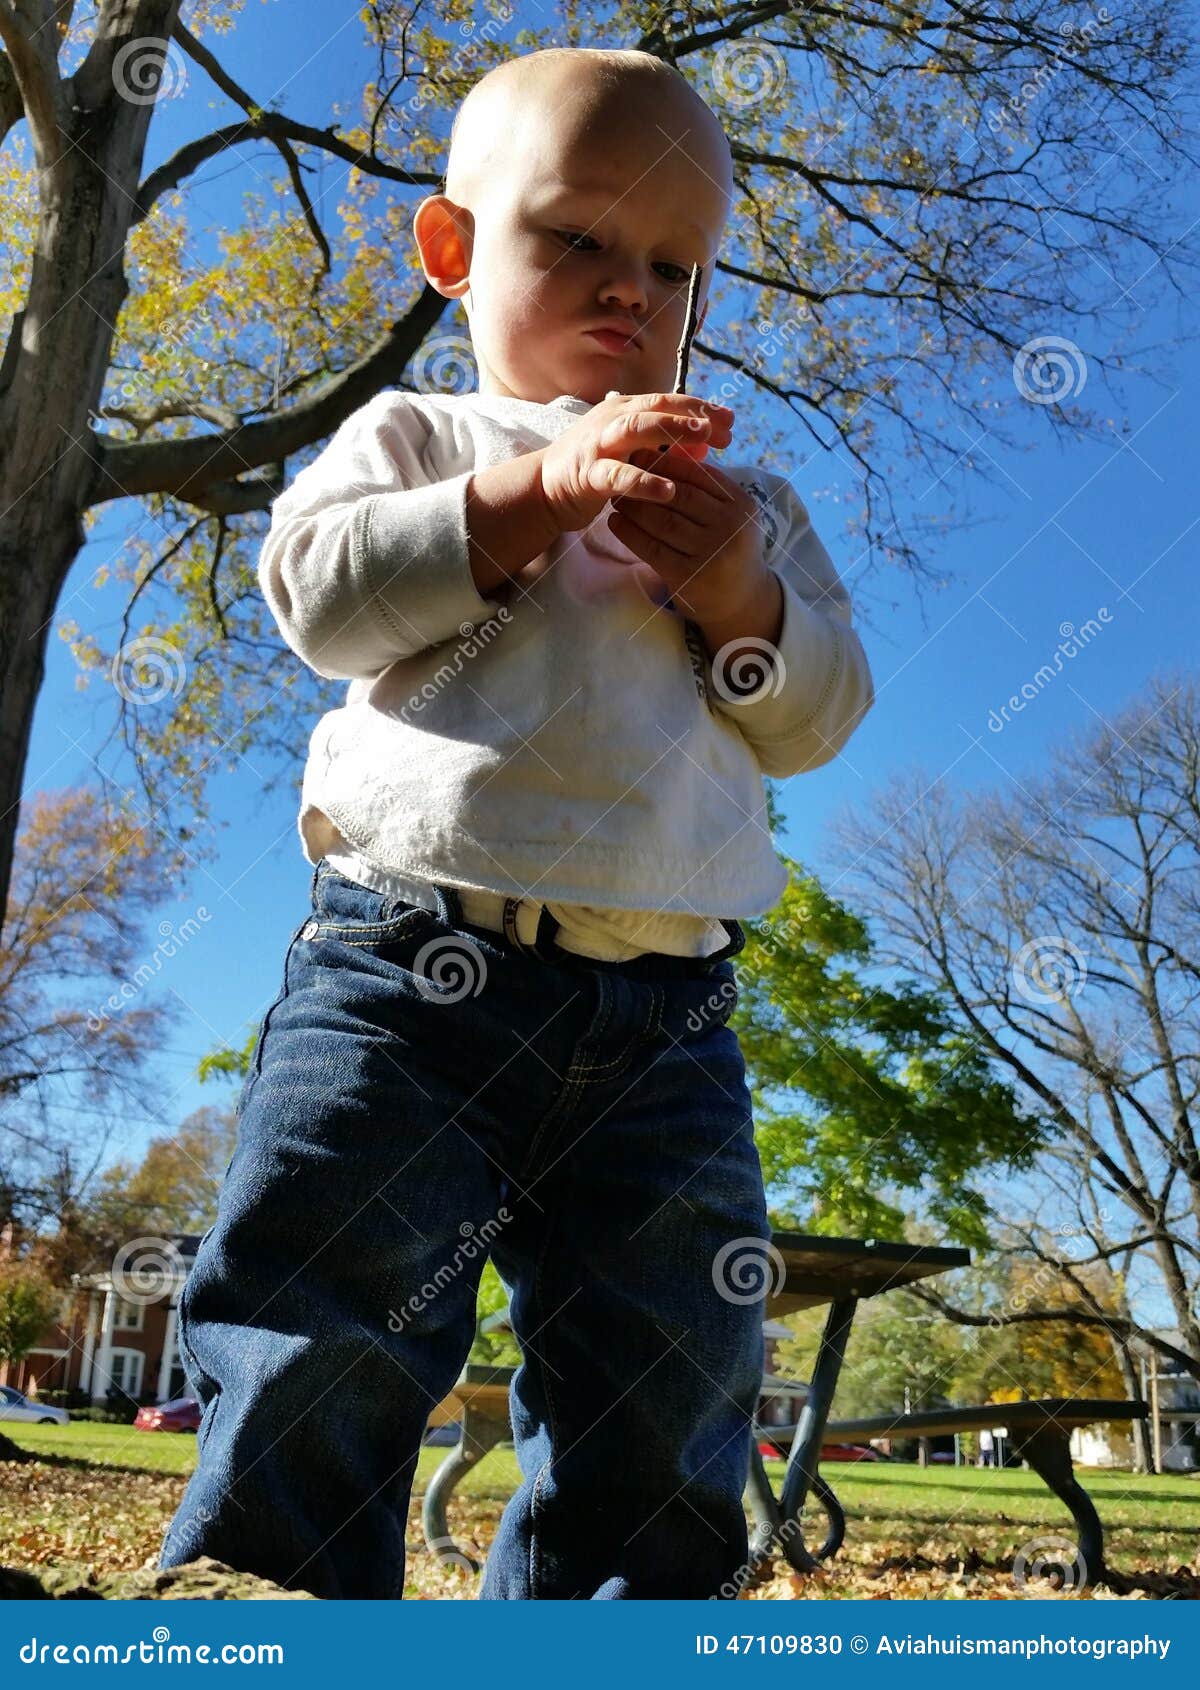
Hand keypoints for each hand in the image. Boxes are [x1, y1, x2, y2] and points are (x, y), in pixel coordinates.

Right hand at [538, 391, 733, 533]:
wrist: (545, 490)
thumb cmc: (593, 469)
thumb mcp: (633, 453)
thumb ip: (666, 447)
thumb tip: (706, 446)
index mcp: (624, 411)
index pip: (668, 401)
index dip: (700, 407)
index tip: (731, 419)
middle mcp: (612, 420)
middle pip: (657, 407)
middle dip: (693, 414)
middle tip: (725, 427)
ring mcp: (599, 445)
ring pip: (637, 428)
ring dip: (672, 431)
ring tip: (702, 439)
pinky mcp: (589, 474)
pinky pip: (619, 475)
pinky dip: (644, 482)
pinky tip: (669, 491)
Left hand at [606, 445, 769, 624]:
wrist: (742, 600)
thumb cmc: (728, 548)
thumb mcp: (731, 515)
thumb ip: (707, 489)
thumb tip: (667, 450)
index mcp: (741, 505)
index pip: (699, 475)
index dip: (667, 462)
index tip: (640, 451)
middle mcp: (730, 528)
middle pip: (679, 495)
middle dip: (646, 481)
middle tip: (621, 469)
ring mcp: (711, 554)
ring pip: (663, 521)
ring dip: (634, 506)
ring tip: (615, 495)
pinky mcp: (689, 577)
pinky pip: (652, 549)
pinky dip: (630, 533)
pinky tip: (615, 522)